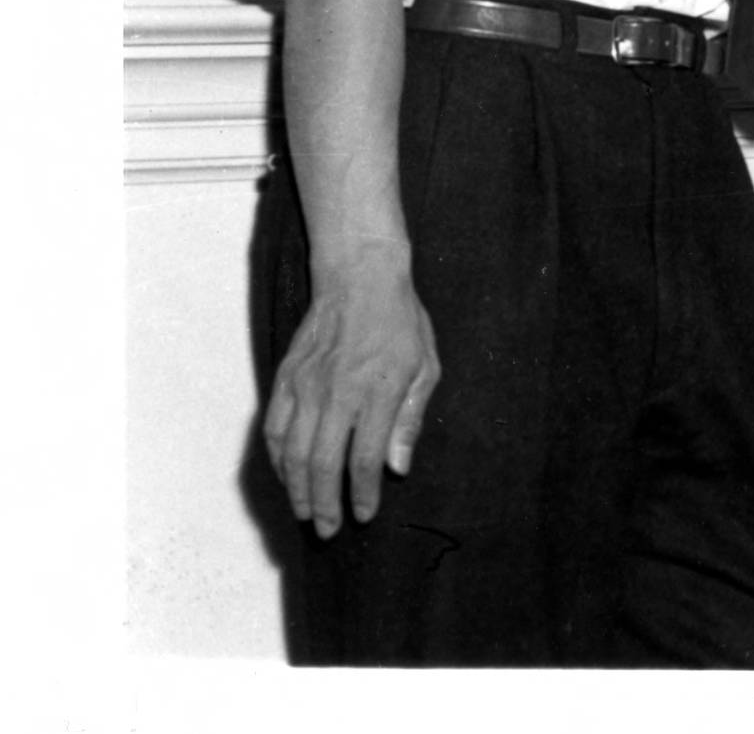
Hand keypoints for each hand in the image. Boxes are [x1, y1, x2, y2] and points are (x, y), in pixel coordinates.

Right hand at [263, 256, 439, 538]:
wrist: (359, 278)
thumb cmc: (400, 323)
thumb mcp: (425, 365)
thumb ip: (410, 419)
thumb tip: (398, 467)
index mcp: (377, 391)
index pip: (363, 458)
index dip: (361, 493)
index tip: (364, 514)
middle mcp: (336, 393)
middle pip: (322, 464)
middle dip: (325, 504)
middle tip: (329, 530)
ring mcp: (305, 387)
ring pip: (292, 453)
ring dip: (297, 490)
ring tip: (306, 514)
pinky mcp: (285, 379)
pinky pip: (273, 430)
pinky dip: (277, 460)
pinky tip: (286, 477)